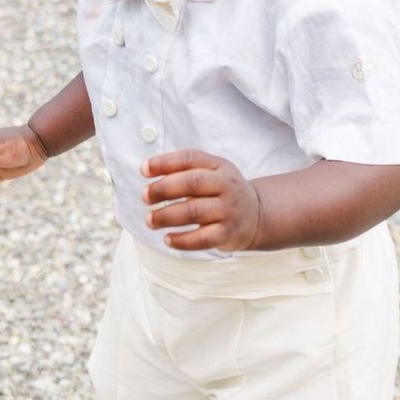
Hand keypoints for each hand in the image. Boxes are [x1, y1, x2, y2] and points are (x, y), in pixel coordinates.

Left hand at [142, 149, 261, 251]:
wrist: (257, 215)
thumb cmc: (221, 191)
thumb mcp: (210, 171)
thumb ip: (183, 169)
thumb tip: (146, 170)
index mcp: (218, 166)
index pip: (190, 158)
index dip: (164, 162)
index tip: (143, 170)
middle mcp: (225, 185)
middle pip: (191, 182)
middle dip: (163, 189)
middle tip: (144, 197)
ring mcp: (228, 210)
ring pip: (194, 211)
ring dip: (166, 216)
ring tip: (149, 220)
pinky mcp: (228, 233)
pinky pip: (202, 239)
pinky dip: (182, 240)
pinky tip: (168, 239)